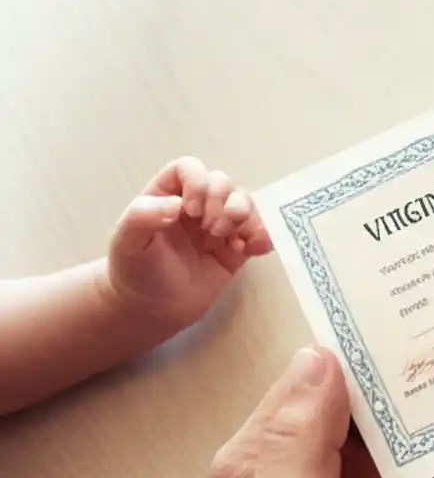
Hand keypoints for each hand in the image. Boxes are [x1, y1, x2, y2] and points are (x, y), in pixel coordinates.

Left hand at [107, 157, 272, 331]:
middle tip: (211, 231)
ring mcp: (218, 225)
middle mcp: (196, 204)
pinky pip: (259, 231)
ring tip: (231, 241)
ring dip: (244, 216)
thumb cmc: (136, 271)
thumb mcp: (127, 243)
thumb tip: (176, 205)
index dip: (197, 183)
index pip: (189, 168)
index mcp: (167, 195)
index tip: (190, 212)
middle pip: (222, 182)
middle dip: (223, 203)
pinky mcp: (237, 248)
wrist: (152, 309)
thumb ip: (141, 217)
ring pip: (244, 202)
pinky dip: (263, 235)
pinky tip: (254, 249)